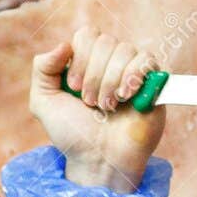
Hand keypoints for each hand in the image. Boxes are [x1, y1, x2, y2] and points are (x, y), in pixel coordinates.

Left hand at [29, 30, 166, 192]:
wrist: (99, 161)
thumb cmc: (74, 135)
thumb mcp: (43, 103)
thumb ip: (42, 69)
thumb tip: (64, 45)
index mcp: (87, 62)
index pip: (87, 35)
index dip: (81, 59)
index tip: (74, 89)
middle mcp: (111, 63)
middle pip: (106, 41)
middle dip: (94, 75)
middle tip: (91, 104)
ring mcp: (133, 72)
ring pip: (125, 50)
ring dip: (110, 82)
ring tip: (107, 108)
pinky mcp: (153, 83)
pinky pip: (146, 61)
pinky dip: (133, 78)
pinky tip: (126, 98)